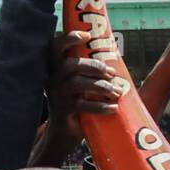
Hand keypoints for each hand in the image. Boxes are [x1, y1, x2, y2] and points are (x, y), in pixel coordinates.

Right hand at [37, 30, 123, 149]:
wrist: (64, 133)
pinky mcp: (61, 111)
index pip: (55, 47)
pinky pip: (82, 105)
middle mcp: (52, 79)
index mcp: (56, 68)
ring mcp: (55, 95)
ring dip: (101, 86)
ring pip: (78, 84)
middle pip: (71, 65)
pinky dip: (100, 106)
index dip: (69, 38)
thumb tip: (114, 56)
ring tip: (117, 92)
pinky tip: (113, 108)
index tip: (87, 35)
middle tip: (112, 73)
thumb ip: (90, 71)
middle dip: (94, 66)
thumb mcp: (81, 84)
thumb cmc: (77, 103)